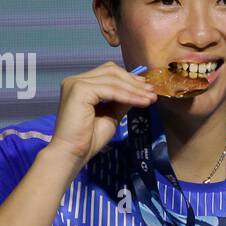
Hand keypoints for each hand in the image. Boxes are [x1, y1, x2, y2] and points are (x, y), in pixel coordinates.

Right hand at [42, 62, 156, 170]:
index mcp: (81, 84)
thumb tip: (140, 91)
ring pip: (113, 80)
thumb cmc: (89, 139)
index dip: (129, 79)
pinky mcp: (79, 90)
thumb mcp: (111, 115)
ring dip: (135, 89)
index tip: (148, 88)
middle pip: (111, 72)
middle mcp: (76, 80)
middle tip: (152, 92)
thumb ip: (121, 101)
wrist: (73, 153)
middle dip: (134, 82)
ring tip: (151, 98)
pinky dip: (128, 96)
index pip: (108, 73)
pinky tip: (141, 103)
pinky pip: (111, 90)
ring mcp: (76, 83)